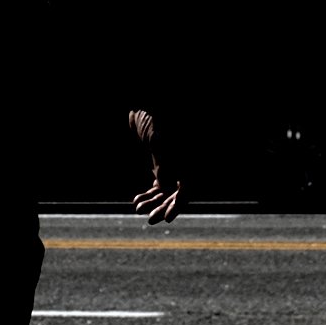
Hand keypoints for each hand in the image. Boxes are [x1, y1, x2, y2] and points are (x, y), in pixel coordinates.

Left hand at [129, 108, 183, 223]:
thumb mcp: (155, 133)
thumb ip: (159, 150)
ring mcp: (173, 167)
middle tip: (150, 219)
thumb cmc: (154, 116)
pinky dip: (150, 196)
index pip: (187, 189)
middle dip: (164, 208)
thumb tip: (163, 169)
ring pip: (167, 194)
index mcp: (187, 159)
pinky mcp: (163, 167)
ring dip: (155, 204)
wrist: (146, 105)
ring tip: (139, 208)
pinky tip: (138, 201)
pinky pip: (159, 188)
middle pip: (177, 195)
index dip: (178, 205)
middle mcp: (183, 165)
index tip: (167, 218)